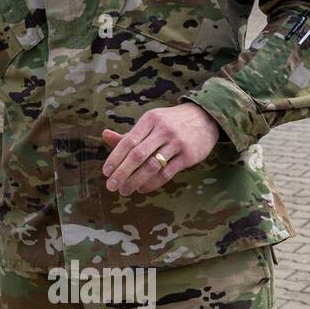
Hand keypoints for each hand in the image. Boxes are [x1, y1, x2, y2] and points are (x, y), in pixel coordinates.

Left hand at [101, 103, 220, 196]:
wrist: (204, 118)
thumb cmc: (170, 122)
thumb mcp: (150, 122)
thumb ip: (130, 134)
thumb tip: (104, 135)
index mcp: (150, 120)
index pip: (128, 141)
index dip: (115, 158)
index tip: (106, 172)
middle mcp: (163, 130)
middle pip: (138, 155)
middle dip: (122, 172)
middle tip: (111, 186)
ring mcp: (177, 143)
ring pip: (152, 166)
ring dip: (136, 181)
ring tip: (125, 191)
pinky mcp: (188, 156)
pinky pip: (167, 173)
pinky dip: (153, 183)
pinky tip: (142, 189)